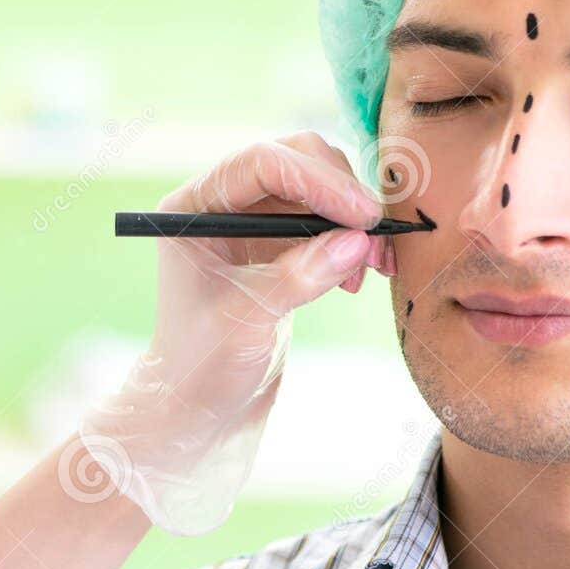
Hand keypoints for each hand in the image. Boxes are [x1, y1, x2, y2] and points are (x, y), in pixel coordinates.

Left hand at [79, 132, 388, 534]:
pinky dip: (350, 240)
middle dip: (341, 194)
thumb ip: (298, 276)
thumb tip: (356, 241)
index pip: (261, 164)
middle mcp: (221, 204)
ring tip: (373, 266)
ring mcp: (252, 223)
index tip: (362, 215)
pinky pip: (325, 221)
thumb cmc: (202, 368)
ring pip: (317, 189)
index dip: (317, 180)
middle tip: (376, 239)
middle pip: (295, 161)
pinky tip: (360, 276)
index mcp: (193, 208)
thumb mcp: (247, 322)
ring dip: (352, 220)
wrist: (198, 407)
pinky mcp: (278, 246)